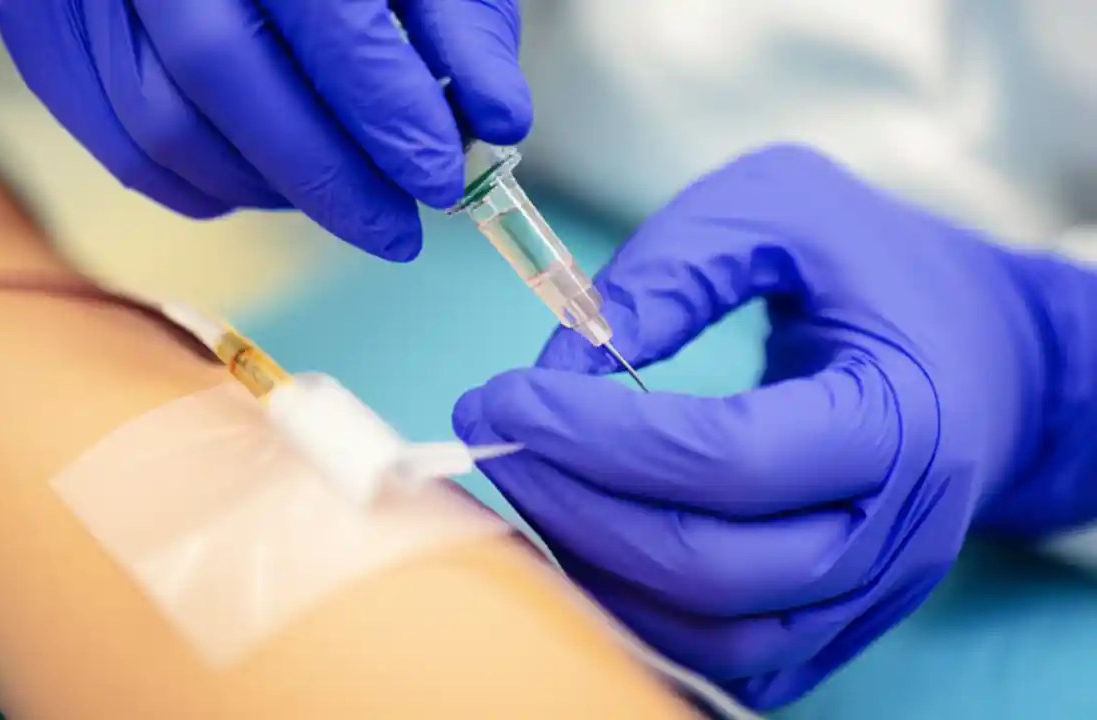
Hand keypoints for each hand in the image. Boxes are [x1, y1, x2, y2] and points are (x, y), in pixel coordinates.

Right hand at [0, 0, 530, 261]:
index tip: (439, 180)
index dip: (386, 112)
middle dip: (324, 176)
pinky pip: (115, 142)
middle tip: (396, 229)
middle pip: (222, 76)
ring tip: (335, 196)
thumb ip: (459, 26)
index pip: (323, 19)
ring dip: (263, 187)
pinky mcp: (44, 28)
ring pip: (160, 123)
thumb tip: (496, 122)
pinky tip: (261, 183)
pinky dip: (197, 186)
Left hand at [452, 145, 1095, 706]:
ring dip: (593, 570)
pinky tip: (576, 544)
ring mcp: (871, 595)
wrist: (988, 356)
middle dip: (575, 506)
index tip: (503, 397)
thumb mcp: (783, 206)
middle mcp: (895, 529)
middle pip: (711, 567)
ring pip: (712, 636)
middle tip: (493, 440)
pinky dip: (636, 617)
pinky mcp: (838, 624)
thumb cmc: (881, 267)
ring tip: (521, 488)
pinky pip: (727, 662)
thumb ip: (675, 268)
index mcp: (898, 413)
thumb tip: (565, 362)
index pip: (729, 457)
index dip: (599, 436)